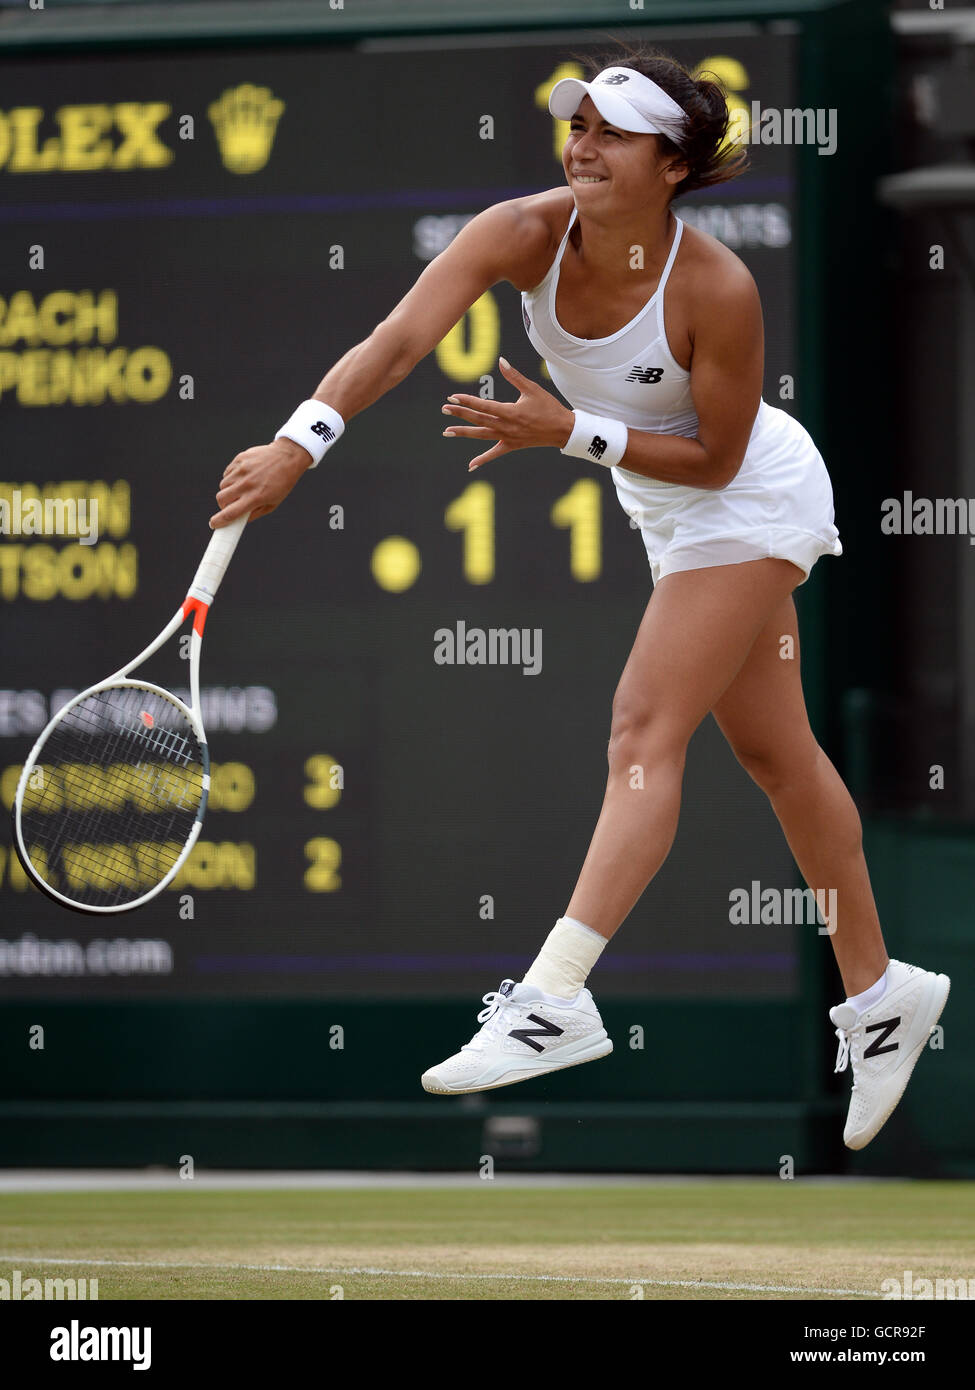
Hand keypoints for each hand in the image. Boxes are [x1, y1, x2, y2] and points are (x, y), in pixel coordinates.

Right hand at [210, 437, 311, 526]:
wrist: (287, 457)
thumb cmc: (282, 482)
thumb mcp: (273, 503)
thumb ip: (255, 513)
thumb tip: (239, 520)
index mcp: (256, 497)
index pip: (230, 513)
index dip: (219, 521)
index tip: (214, 524)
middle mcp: (247, 484)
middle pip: (221, 498)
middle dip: (223, 505)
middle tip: (230, 505)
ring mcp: (242, 470)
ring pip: (223, 485)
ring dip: (228, 491)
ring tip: (241, 488)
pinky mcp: (239, 459)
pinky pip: (227, 473)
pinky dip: (231, 478)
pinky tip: (243, 477)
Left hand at [441, 357, 573, 470]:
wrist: (562, 430)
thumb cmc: (549, 407)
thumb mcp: (532, 389)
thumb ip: (514, 376)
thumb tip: (501, 361)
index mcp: (510, 412)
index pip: (483, 406)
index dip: (467, 401)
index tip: (453, 397)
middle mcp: (506, 426)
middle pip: (478, 420)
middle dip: (460, 415)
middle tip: (444, 409)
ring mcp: (508, 438)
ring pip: (481, 435)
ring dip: (463, 433)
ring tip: (446, 432)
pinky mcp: (512, 445)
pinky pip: (494, 454)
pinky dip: (482, 460)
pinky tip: (470, 466)